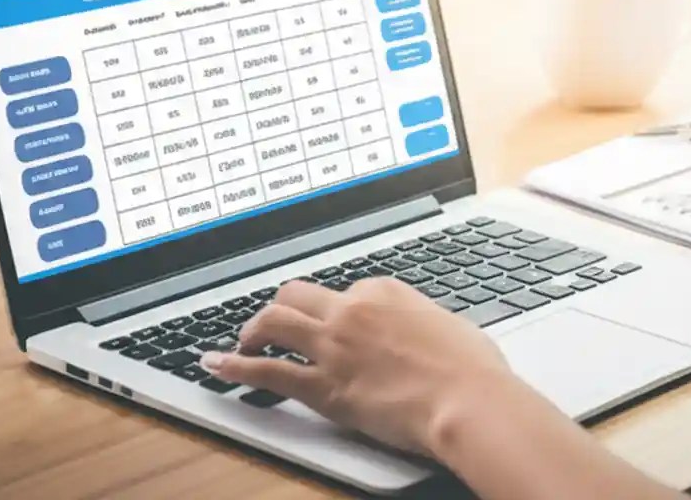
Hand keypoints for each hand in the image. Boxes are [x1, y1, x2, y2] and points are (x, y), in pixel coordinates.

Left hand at [200, 278, 518, 455]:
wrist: (468, 400)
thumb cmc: (473, 370)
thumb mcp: (451, 326)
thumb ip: (421, 323)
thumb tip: (420, 332)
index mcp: (384, 291)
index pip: (344, 290)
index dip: (337, 309)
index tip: (335, 323)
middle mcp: (351, 311)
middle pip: (298, 295)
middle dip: (283, 306)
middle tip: (275, 322)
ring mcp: (333, 347)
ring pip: (274, 322)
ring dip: (253, 328)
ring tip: (242, 338)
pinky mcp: (323, 387)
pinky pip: (267, 372)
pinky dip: (236, 367)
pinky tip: (218, 366)